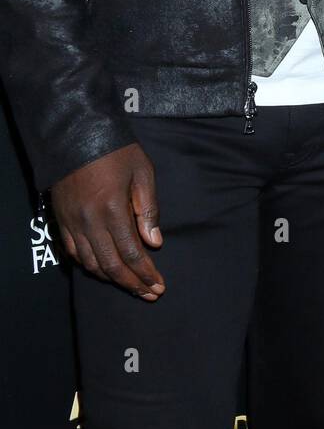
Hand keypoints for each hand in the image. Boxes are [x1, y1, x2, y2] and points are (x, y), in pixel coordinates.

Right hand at [51, 143, 165, 298]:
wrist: (76, 134)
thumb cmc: (116, 150)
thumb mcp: (142, 171)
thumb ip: (148, 208)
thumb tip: (155, 243)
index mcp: (113, 208)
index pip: (131, 253)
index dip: (146, 273)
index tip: (159, 286)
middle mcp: (90, 221)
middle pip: (111, 265)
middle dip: (132, 283)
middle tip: (149, 294)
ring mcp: (73, 222)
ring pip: (91, 263)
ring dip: (111, 279)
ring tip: (131, 285)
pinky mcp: (61, 220)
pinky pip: (74, 253)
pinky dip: (90, 266)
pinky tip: (103, 270)